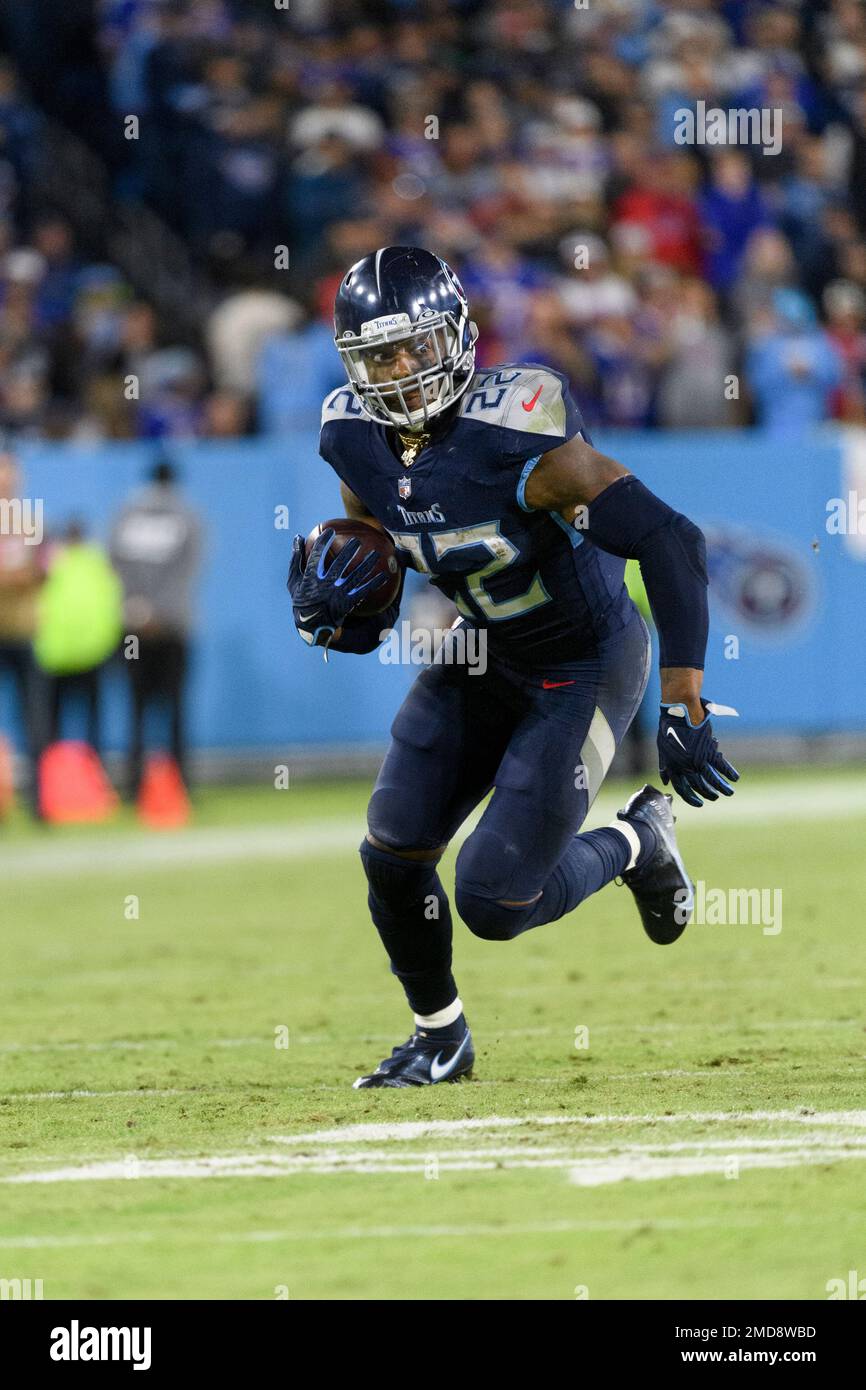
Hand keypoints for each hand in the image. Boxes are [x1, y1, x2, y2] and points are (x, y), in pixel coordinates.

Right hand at [287, 529, 387, 647]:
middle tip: (356, 540)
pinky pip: (363, 591)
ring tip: (376, 553)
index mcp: (311, 578)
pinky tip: (385, 575)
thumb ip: (296, 558)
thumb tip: (298, 537)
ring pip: (354, 576)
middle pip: (339, 565)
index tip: (330, 531)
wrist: (311, 626)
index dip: (323, 543)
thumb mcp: (293, 581)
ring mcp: (338, 594)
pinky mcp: (348, 603)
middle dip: (348, 551)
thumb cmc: (302, 601)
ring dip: (366, 564)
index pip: (316, 556)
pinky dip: (374, 583)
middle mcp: (325, 585)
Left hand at [658, 699, 739, 807]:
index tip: (699, 803)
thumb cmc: (669, 729)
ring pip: (712, 779)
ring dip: (722, 787)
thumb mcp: (662, 749)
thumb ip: (664, 766)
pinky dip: (729, 772)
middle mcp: (685, 766)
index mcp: (673, 767)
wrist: (679, 712)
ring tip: (729, 793)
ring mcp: (698, 759)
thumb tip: (665, 781)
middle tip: (715, 797)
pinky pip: (721, 765)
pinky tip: (735, 778)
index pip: (682, 788)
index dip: (691, 798)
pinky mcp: (709, 751)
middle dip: (708, 794)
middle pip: (699, 786)